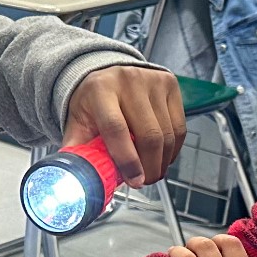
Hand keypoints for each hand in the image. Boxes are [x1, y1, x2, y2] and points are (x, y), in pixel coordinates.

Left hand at [64, 64, 185, 187]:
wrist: (107, 75)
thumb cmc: (92, 103)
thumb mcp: (77, 124)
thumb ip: (78, 152)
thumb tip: (81, 181)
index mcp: (99, 90)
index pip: (116, 128)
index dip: (127, 160)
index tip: (134, 181)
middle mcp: (128, 81)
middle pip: (149, 135)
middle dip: (150, 167)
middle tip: (144, 181)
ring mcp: (152, 81)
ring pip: (167, 135)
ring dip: (162, 162)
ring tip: (151, 171)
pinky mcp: (170, 85)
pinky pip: (179, 128)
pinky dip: (173, 150)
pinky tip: (161, 156)